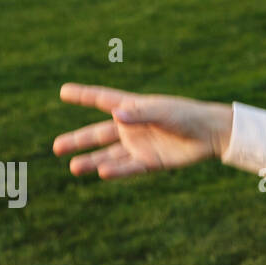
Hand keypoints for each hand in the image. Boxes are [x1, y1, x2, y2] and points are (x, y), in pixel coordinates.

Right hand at [52, 83, 233, 178]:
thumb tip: (116, 115)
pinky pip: (128, 168)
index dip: (83, 96)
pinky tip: (101, 173)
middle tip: (56, 147)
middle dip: (77, 141)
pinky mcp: (149, 162)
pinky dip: (116, 171)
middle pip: (98, 134)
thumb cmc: (186, 115)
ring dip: (92, 161)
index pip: (102, 100)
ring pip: (109, 155)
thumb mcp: (162, 111)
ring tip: (73, 167)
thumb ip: (140, 113)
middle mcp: (130, 128)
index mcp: (131, 108)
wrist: (209, 134)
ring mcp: (138, 146)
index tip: (63, 91)